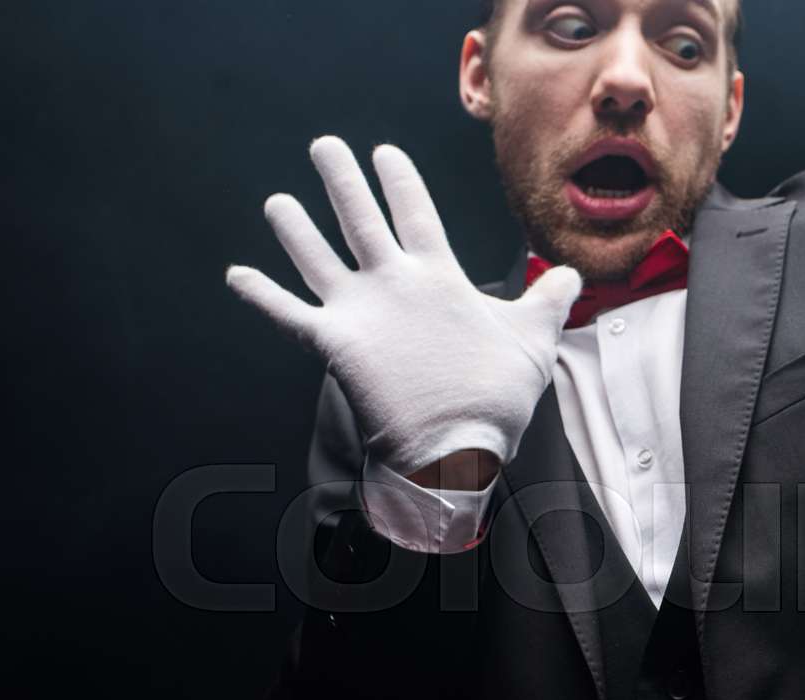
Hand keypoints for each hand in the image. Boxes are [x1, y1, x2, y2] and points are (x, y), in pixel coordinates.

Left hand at [226, 135, 581, 474]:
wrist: (455, 447)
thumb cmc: (497, 396)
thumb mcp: (535, 341)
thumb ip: (547, 302)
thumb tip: (569, 274)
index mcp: (439, 276)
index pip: (416, 212)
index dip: (400, 180)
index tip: (384, 153)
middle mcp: (393, 283)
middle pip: (359, 217)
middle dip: (340, 178)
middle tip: (324, 146)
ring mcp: (358, 312)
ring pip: (315, 257)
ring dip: (294, 228)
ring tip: (277, 202)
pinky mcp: (332, 346)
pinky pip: (286, 315)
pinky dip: (259, 295)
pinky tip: (235, 276)